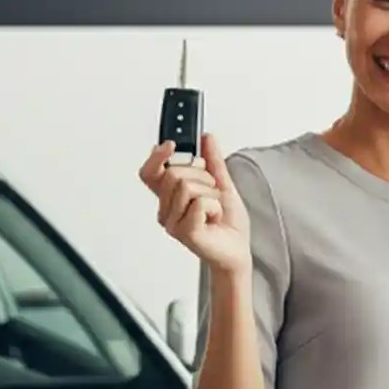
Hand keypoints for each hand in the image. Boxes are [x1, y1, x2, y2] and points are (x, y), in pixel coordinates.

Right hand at [139, 133, 251, 273]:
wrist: (238, 249)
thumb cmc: (228, 223)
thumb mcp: (223, 184)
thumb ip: (213, 161)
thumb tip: (206, 138)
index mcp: (171, 196)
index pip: (151, 172)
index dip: (157, 156)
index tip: (171, 144)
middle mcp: (167, 209)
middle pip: (174, 173)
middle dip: (202, 176)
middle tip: (212, 193)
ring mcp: (173, 222)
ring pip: (187, 186)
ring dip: (211, 194)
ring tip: (214, 208)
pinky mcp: (185, 232)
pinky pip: (200, 203)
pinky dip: (215, 207)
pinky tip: (214, 219)